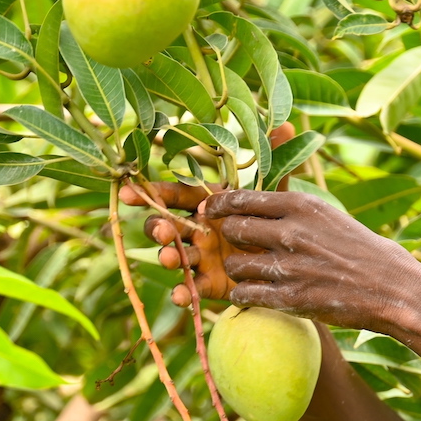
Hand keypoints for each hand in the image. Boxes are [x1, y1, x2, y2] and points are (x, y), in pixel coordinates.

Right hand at [128, 123, 298, 306]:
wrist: (290, 263)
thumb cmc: (273, 223)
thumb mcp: (274, 195)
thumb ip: (273, 165)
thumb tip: (285, 125)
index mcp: (207, 203)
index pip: (174, 195)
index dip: (152, 192)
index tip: (130, 191)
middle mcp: (197, 229)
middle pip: (166, 226)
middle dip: (159, 227)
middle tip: (163, 230)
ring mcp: (201, 258)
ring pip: (174, 256)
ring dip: (167, 256)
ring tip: (169, 258)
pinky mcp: (210, 284)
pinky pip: (191, 288)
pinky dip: (183, 292)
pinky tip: (181, 295)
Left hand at [197, 188, 420, 335]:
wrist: (394, 288)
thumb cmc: (364, 251)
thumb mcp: (330, 216)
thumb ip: (295, 209)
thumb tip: (262, 201)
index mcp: (302, 206)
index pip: (242, 198)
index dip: (219, 205)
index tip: (210, 210)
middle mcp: (292, 232)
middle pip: (232, 229)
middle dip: (228, 238)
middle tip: (231, 245)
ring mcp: (291, 267)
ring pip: (236, 265)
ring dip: (238, 271)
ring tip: (250, 273)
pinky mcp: (292, 299)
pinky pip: (246, 295)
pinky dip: (243, 295)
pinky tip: (252, 294)